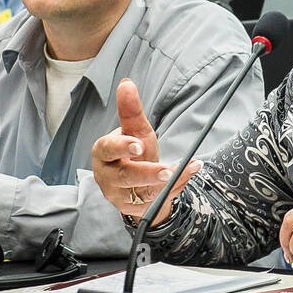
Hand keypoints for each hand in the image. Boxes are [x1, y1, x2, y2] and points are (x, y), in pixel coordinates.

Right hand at [92, 79, 199, 224]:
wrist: (137, 181)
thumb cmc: (133, 152)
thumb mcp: (135, 130)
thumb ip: (130, 110)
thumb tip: (126, 84)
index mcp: (103, 153)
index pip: (107, 149)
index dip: (122, 147)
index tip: (138, 145)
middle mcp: (107, 176)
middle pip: (123, 177)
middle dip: (145, 174)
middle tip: (166, 170)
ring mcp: (119, 195)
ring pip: (141, 193)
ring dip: (163, 184)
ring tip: (180, 171)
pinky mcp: (133, 208)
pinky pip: (156, 200)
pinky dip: (175, 187)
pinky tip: (189, 171)